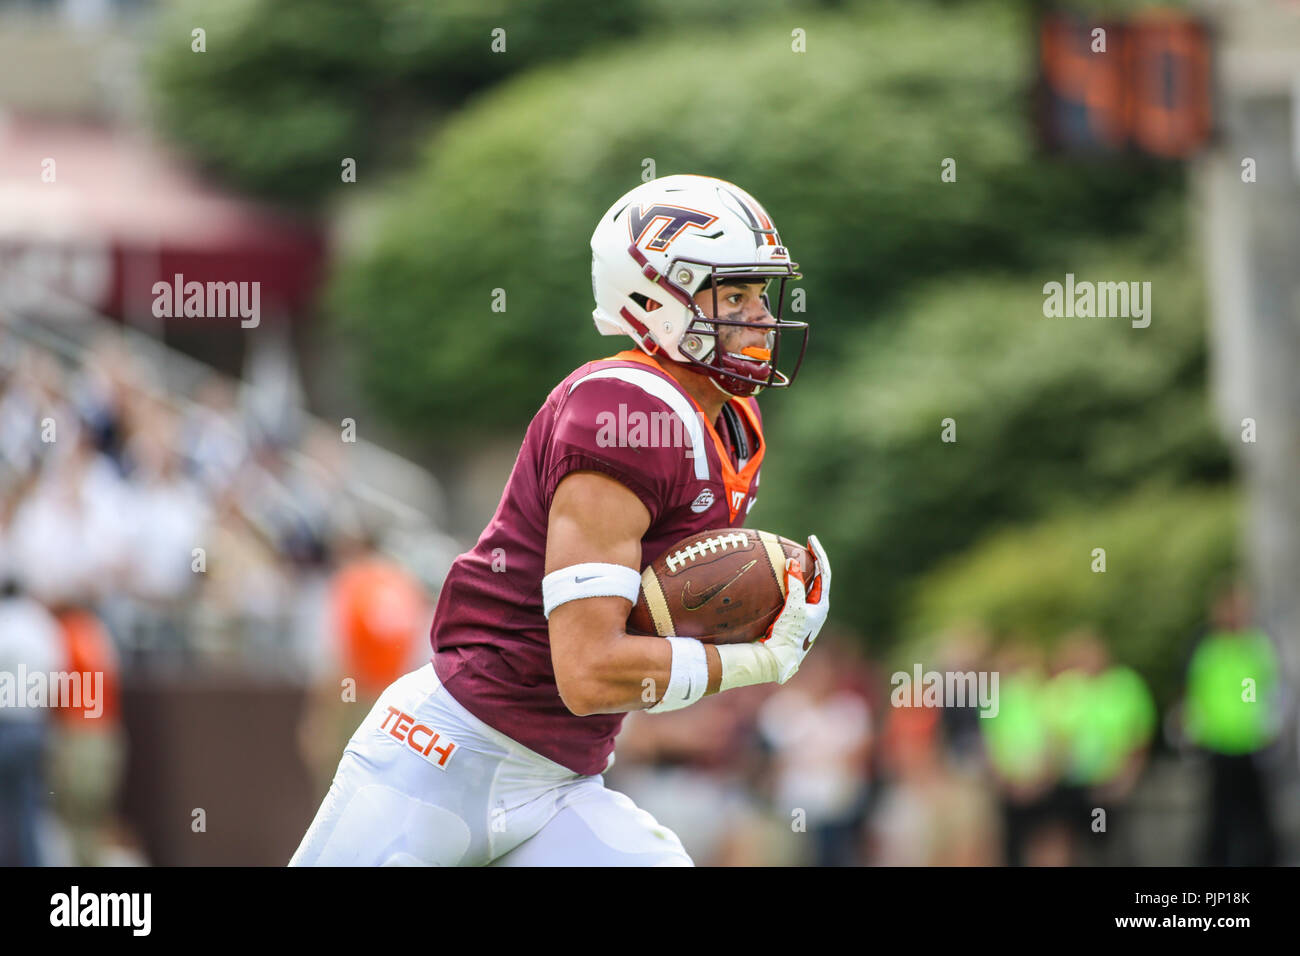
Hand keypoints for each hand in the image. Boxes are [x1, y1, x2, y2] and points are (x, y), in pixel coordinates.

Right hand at [759, 534, 830, 683]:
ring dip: (801, 572)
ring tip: (793, 557)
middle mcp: (816, 608)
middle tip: (803, 545)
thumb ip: (794, 584)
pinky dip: (788, 583)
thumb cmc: (788, 634)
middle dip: (811, 561)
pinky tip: (777, 579)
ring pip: (805, 586)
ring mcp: (804, 613)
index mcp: (822, 605)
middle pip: (817, 578)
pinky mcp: (792, 618)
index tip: (810, 539)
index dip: (818, 554)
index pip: (824, 573)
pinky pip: (792, 594)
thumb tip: (792, 561)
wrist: (777, 659)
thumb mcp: (794, 607)